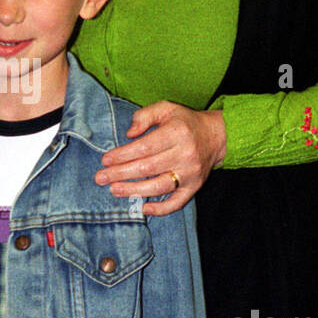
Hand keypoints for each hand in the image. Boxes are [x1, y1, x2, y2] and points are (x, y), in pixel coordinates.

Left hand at [95, 101, 225, 215]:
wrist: (216, 136)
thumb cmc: (184, 122)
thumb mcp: (166, 109)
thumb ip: (145, 115)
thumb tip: (128, 134)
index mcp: (177, 133)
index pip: (145, 147)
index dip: (123, 155)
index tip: (106, 160)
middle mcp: (185, 154)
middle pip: (148, 168)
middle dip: (121, 174)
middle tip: (100, 178)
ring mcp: (190, 174)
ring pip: (159, 186)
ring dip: (134, 190)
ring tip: (114, 190)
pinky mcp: (194, 187)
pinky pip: (177, 202)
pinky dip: (161, 209)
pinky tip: (143, 208)